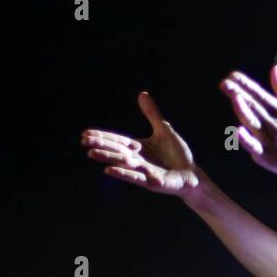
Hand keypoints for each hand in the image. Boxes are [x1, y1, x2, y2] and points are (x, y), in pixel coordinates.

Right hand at [81, 91, 205, 198]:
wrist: (192, 174)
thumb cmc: (178, 155)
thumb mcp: (163, 130)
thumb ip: (152, 114)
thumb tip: (142, 93)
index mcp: (139, 148)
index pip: (118, 140)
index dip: (103, 136)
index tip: (86, 133)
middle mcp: (138, 160)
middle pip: (117, 150)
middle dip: (101, 145)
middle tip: (84, 141)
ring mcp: (144, 172)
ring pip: (124, 163)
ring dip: (108, 158)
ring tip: (91, 153)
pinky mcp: (152, 182)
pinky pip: (136, 177)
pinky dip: (123, 174)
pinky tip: (109, 170)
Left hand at [219, 65, 276, 183]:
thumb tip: (275, 69)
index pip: (259, 93)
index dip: (246, 84)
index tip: (233, 75)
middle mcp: (273, 122)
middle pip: (253, 106)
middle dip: (239, 93)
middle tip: (225, 83)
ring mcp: (268, 139)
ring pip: (253, 122)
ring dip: (243, 110)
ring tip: (234, 97)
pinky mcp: (264, 155)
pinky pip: (254, 146)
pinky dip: (246, 139)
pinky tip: (238, 131)